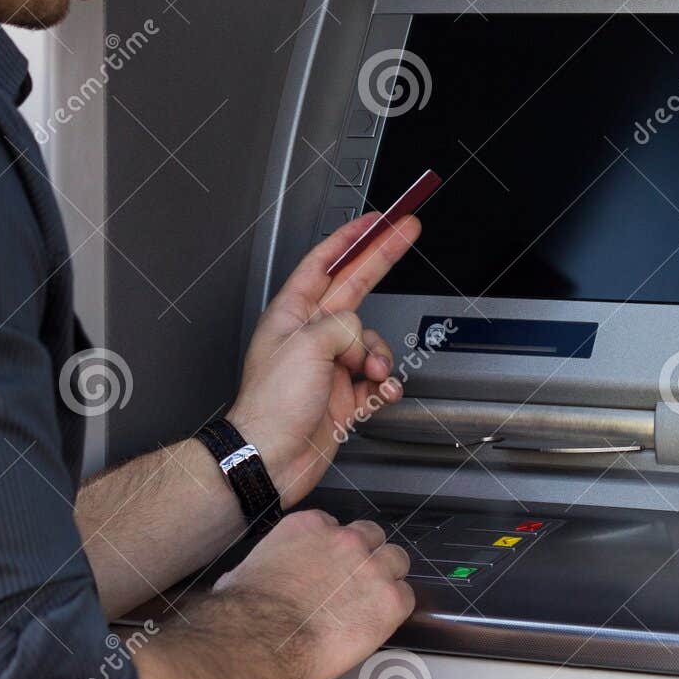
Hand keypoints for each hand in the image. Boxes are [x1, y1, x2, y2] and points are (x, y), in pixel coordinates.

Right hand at [214, 510, 414, 678]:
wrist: (261, 635)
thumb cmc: (246, 610)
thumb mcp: (248, 568)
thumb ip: (270, 563)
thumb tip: (262, 575)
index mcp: (309, 526)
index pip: (336, 527)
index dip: (336, 550)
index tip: (330, 568)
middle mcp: (345, 538)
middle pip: (372, 537)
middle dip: (366, 557)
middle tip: (356, 584)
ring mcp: (371, 567)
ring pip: (397, 561)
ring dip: (387, 579)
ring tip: (372, 603)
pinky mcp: (390, 600)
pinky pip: (407, 598)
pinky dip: (395, 611)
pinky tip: (378, 624)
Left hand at [228, 210, 421, 506]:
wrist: (272, 459)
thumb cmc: (272, 406)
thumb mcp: (307, 346)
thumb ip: (341, 325)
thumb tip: (358, 336)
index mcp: (292, 314)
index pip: (325, 262)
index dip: (351, 238)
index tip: (375, 219)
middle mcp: (311, 335)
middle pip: (355, 285)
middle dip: (382, 259)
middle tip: (406, 230)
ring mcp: (330, 364)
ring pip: (373, 341)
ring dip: (380, 357)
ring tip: (371, 375)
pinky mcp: (345, 394)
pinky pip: (378, 378)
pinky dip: (385, 385)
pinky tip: (380, 393)